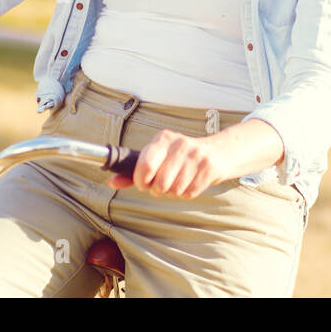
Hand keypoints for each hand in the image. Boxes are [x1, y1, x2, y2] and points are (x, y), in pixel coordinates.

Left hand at [107, 129, 228, 198]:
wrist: (219, 151)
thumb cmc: (181, 157)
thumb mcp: (159, 156)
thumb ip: (133, 172)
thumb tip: (110, 182)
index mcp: (163, 138)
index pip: (145, 164)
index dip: (142, 181)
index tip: (144, 183)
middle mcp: (179, 144)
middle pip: (160, 183)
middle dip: (159, 189)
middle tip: (163, 183)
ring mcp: (195, 155)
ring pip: (174, 190)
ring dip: (174, 192)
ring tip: (179, 181)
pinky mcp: (208, 168)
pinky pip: (189, 193)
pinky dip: (187, 193)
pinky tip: (190, 181)